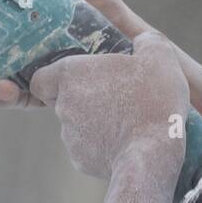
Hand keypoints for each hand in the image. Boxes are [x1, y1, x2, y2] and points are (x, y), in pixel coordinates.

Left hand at [28, 31, 188, 179]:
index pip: (41, 78)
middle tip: (115, 96)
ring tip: (128, 120)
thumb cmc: (153, 99)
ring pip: (77, 125)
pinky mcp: (81, 161)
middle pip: (63, 100)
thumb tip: (142, 41)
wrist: (153, 155)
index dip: (55, 78)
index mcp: (71, 75)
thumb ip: (145, 40)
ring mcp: (70, 137)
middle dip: (85, 98)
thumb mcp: (159, 55)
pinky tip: (128, 141)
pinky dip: (103, 145)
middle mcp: (63, 106)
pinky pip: (89, 148)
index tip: (78, 78)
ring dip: (96, 122)